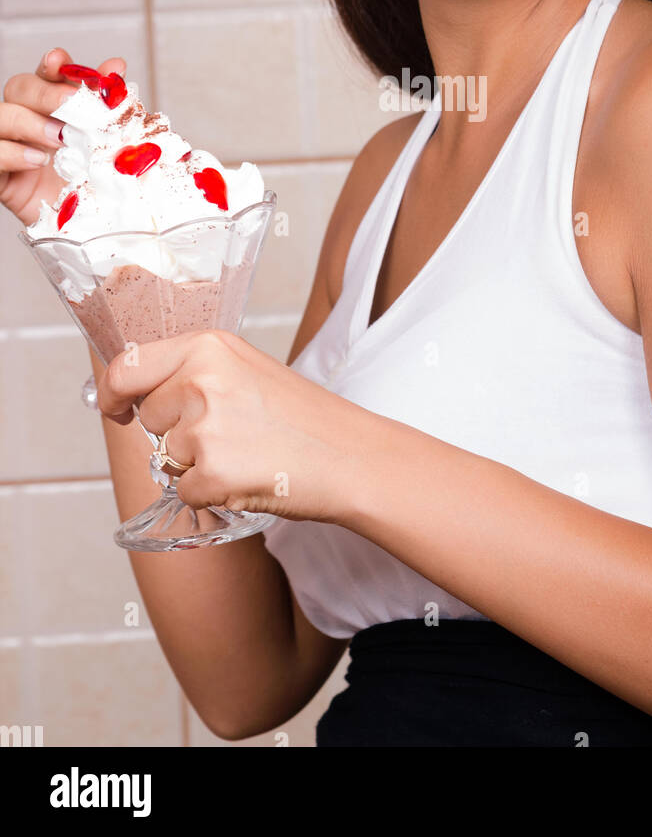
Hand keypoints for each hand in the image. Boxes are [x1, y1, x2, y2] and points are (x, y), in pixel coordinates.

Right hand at [0, 47, 126, 225]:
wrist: (94, 228)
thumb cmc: (100, 181)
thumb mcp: (112, 143)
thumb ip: (110, 105)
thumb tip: (116, 64)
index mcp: (53, 107)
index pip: (45, 75)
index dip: (52, 66)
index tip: (61, 61)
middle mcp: (27, 120)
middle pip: (18, 88)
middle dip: (45, 92)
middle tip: (71, 103)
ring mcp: (7, 145)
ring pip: (0, 117)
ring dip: (29, 122)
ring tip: (59, 138)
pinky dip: (12, 153)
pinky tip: (37, 161)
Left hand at [98, 328, 374, 525]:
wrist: (350, 455)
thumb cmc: (304, 416)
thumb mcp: (246, 368)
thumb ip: (193, 371)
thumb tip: (139, 393)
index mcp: (208, 346)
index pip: (127, 366)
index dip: (113, 393)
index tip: (116, 408)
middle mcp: (200, 380)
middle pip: (149, 417)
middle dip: (174, 431)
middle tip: (228, 432)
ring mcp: (204, 427)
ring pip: (167, 457)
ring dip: (197, 464)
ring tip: (247, 451)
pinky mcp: (213, 473)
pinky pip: (185, 491)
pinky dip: (211, 493)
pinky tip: (249, 475)